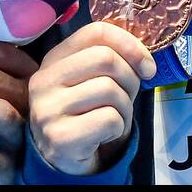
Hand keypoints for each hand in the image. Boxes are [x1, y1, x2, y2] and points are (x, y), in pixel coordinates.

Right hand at [29, 22, 155, 175]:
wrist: (64, 159)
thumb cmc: (86, 113)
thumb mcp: (91, 79)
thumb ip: (109, 59)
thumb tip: (144, 59)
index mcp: (53, 59)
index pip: (96, 32)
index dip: (129, 44)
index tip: (146, 66)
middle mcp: (44, 81)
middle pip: (105, 59)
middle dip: (130, 79)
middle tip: (128, 96)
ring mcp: (48, 109)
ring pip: (110, 90)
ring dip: (125, 107)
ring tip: (114, 117)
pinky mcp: (59, 137)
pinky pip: (109, 119)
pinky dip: (119, 127)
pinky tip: (106, 133)